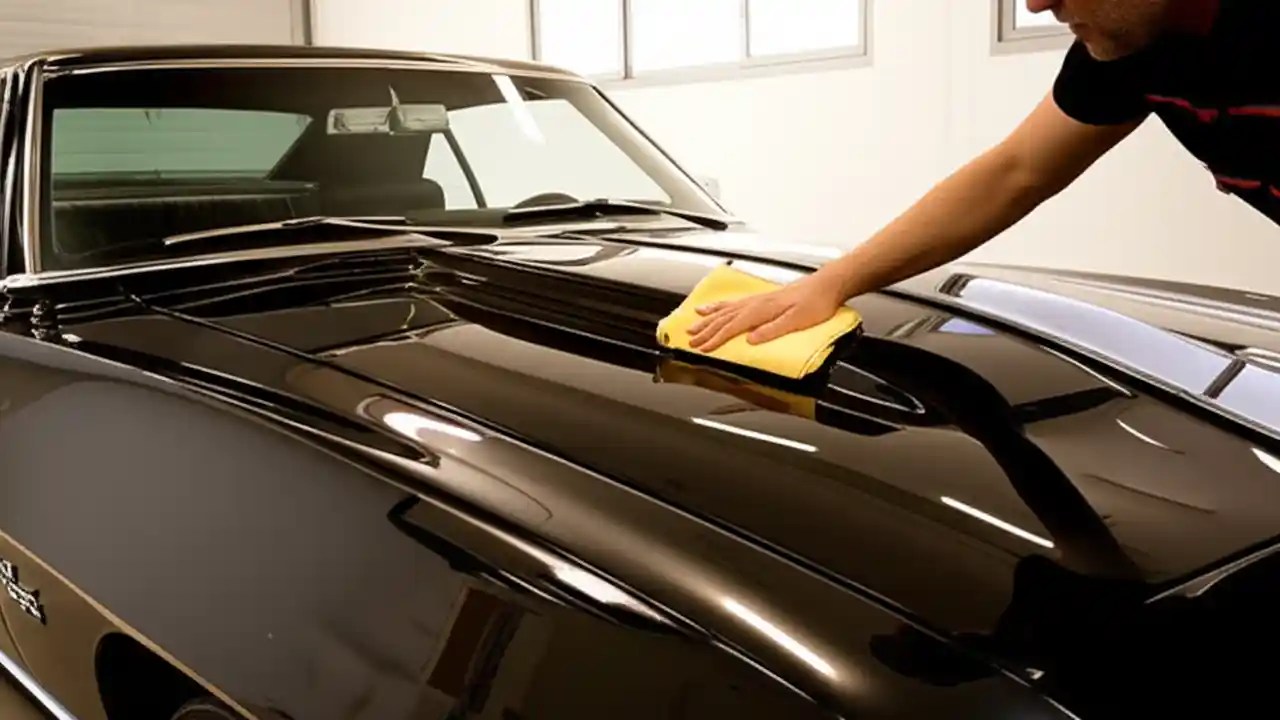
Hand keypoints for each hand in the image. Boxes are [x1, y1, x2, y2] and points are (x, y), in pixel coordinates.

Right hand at [687, 272, 848, 351]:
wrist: (828, 284)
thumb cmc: (816, 302)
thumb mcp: (797, 321)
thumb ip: (773, 330)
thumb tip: (751, 340)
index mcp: (762, 310)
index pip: (733, 326)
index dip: (716, 338)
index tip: (702, 348)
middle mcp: (756, 303)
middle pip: (725, 317)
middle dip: (706, 330)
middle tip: (690, 340)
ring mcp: (758, 299)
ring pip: (726, 309)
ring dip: (709, 317)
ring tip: (693, 322)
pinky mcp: (763, 298)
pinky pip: (734, 302)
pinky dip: (721, 305)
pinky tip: (716, 306)